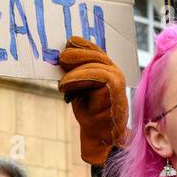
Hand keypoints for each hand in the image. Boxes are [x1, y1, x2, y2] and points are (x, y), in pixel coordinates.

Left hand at [58, 36, 127, 165]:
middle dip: (77, 53)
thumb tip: (60, 58)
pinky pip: (97, 75)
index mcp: (106, 69)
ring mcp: (116, 79)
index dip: (82, 45)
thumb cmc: (89, 113)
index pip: (95, 51)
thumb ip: (73, 74)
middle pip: (96, 54)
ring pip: (95, 64)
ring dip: (75, 70)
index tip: (68, 42)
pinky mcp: (115, 88)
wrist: (100, 134)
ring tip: (63, 82)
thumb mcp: (77, 89)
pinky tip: (66, 86)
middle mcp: (114, 72)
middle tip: (61, 57)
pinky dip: (78, 78)